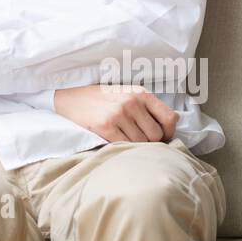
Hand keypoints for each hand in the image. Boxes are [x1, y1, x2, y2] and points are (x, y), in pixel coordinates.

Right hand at [52, 84, 177, 142]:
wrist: (69, 98)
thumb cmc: (101, 99)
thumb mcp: (126, 94)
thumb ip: (147, 107)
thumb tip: (171, 125)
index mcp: (140, 93)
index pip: (170, 118)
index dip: (168, 132)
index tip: (161, 137)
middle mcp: (132, 102)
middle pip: (156, 135)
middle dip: (150, 142)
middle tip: (138, 140)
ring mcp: (118, 114)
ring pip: (141, 143)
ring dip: (134, 146)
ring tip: (123, 138)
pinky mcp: (105, 126)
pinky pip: (124, 145)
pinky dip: (121, 147)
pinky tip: (113, 139)